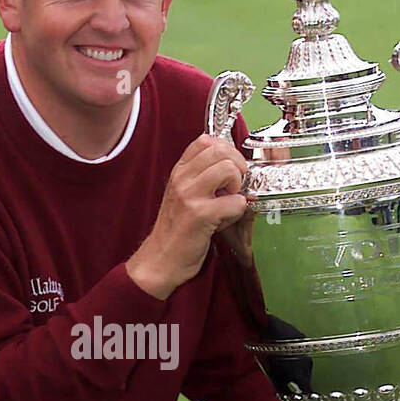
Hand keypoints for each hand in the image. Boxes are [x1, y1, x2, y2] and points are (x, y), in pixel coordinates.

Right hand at [126, 134, 246, 298]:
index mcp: (179, 171)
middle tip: (235, 185)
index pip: (205, 140)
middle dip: (238, 165)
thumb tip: (231, 164)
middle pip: (220, 150)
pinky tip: (226, 219)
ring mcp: (189, 196)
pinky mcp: (200, 215)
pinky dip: (238, 210)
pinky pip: (235, 201)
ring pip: (229, 169)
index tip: (229, 167)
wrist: (161, 259)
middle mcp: (182, 179)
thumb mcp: (182, 195)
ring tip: (229, 200)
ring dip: (238, 186)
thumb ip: (201, 177)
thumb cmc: (176, 230)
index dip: (226, 149)